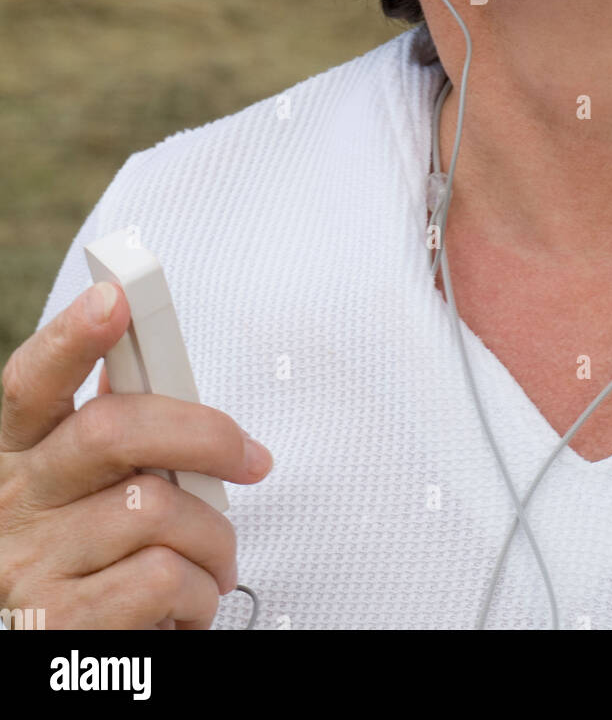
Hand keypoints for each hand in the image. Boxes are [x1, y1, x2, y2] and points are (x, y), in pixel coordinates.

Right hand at [0, 282, 271, 628]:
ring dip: (214, 538)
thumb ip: (121, 420)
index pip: (31, 381)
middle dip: (203, 434)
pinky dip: (199, 592)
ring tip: (210, 559)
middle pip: (112, 430)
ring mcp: (32, 562)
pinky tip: (183, 602)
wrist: (81, 649)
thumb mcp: (95, 481)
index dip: (71, 338)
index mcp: (20, 450)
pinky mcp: (62, 620)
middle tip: (250, 458)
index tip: (114, 300)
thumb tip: (153, 346)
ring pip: (159, 510)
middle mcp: (15, 501)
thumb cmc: (101, 550)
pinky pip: (165, 578)